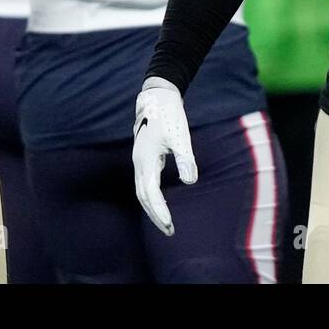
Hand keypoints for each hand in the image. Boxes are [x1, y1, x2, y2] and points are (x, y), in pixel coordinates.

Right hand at [132, 77, 196, 236]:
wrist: (157, 98)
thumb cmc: (169, 116)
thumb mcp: (180, 136)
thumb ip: (185, 159)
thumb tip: (190, 182)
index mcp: (145, 160)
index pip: (150, 193)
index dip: (159, 210)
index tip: (169, 224)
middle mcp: (139, 163)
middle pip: (143, 196)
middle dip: (154, 214)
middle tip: (169, 231)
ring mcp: (139, 161)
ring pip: (141, 191)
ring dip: (152, 208)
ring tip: (165, 223)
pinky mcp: (143, 159)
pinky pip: (144, 184)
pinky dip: (151, 197)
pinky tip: (160, 204)